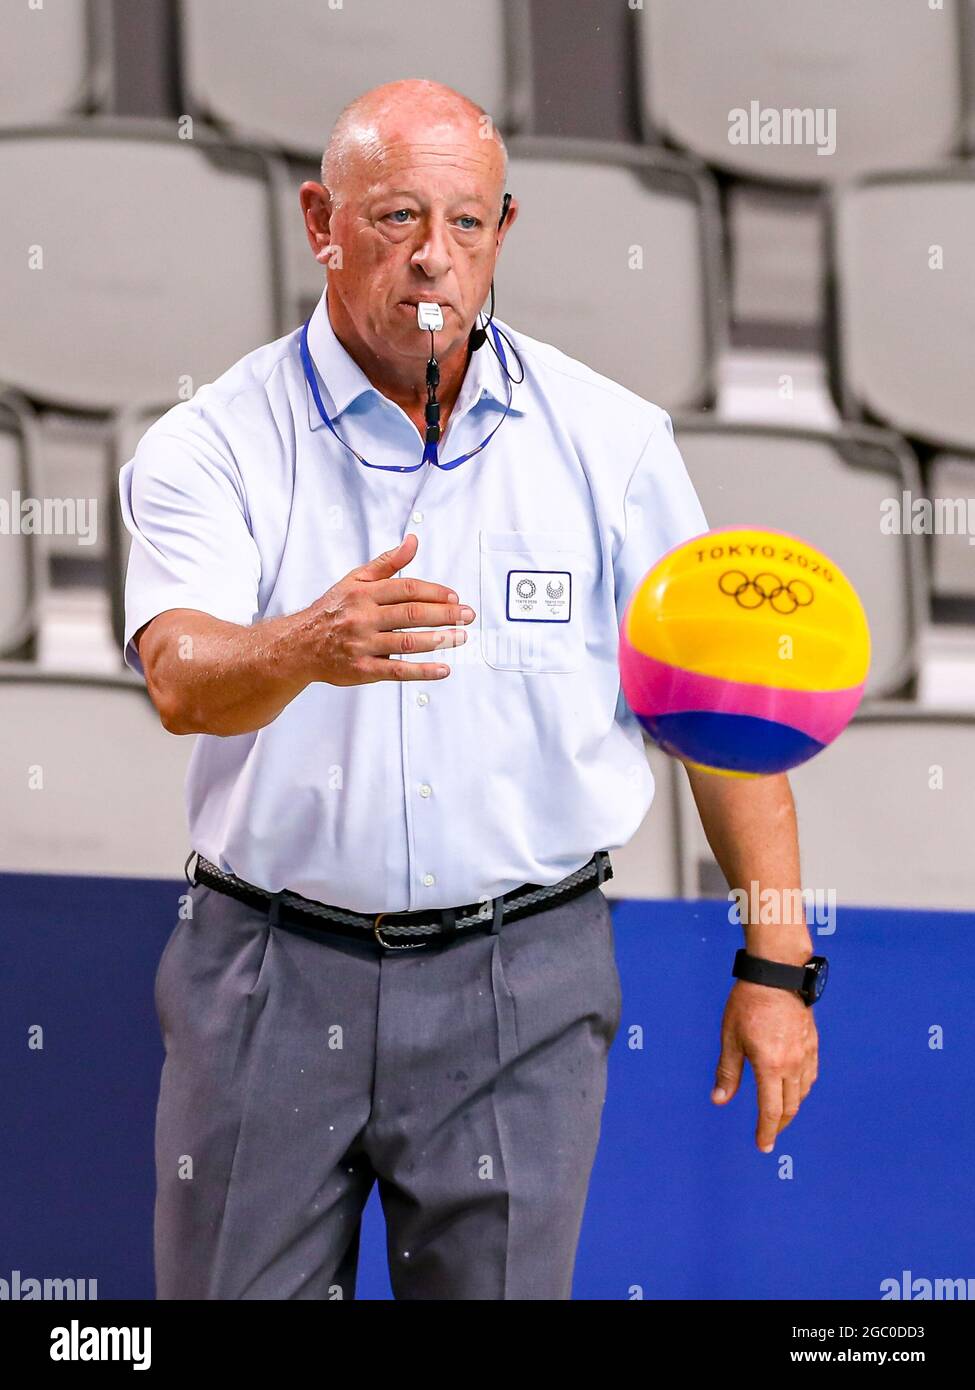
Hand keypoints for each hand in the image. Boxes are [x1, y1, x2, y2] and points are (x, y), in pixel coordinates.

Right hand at [295, 533, 474, 684]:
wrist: (299, 645)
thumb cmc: (332, 610)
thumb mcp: (355, 580)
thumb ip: (387, 562)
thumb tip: (413, 541)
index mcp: (363, 593)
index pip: (406, 589)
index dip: (434, 592)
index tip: (455, 597)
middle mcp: (362, 617)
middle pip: (410, 615)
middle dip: (444, 615)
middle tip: (468, 616)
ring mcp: (362, 645)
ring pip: (406, 643)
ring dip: (438, 640)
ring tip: (461, 638)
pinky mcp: (362, 670)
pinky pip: (397, 671)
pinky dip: (422, 671)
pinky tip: (443, 669)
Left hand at [710, 980, 818, 1152]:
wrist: (777, 974)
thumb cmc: (748, 1003)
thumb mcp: (730, 1038)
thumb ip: (728, 1072)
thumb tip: (719, 1100)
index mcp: (770, 1065)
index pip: (771, 1110)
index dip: (766, 1132)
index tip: (763, 1146)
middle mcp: (792, 1064)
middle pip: (790, 1106)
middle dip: (779, 1124)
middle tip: (769, 1133)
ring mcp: (806, 1054)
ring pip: (803, 1093)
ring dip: (792, 1107)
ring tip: (780, 1112)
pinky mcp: (813, 1043)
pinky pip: (811, 1076)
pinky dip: (802, 1089)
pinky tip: (795, 1088)